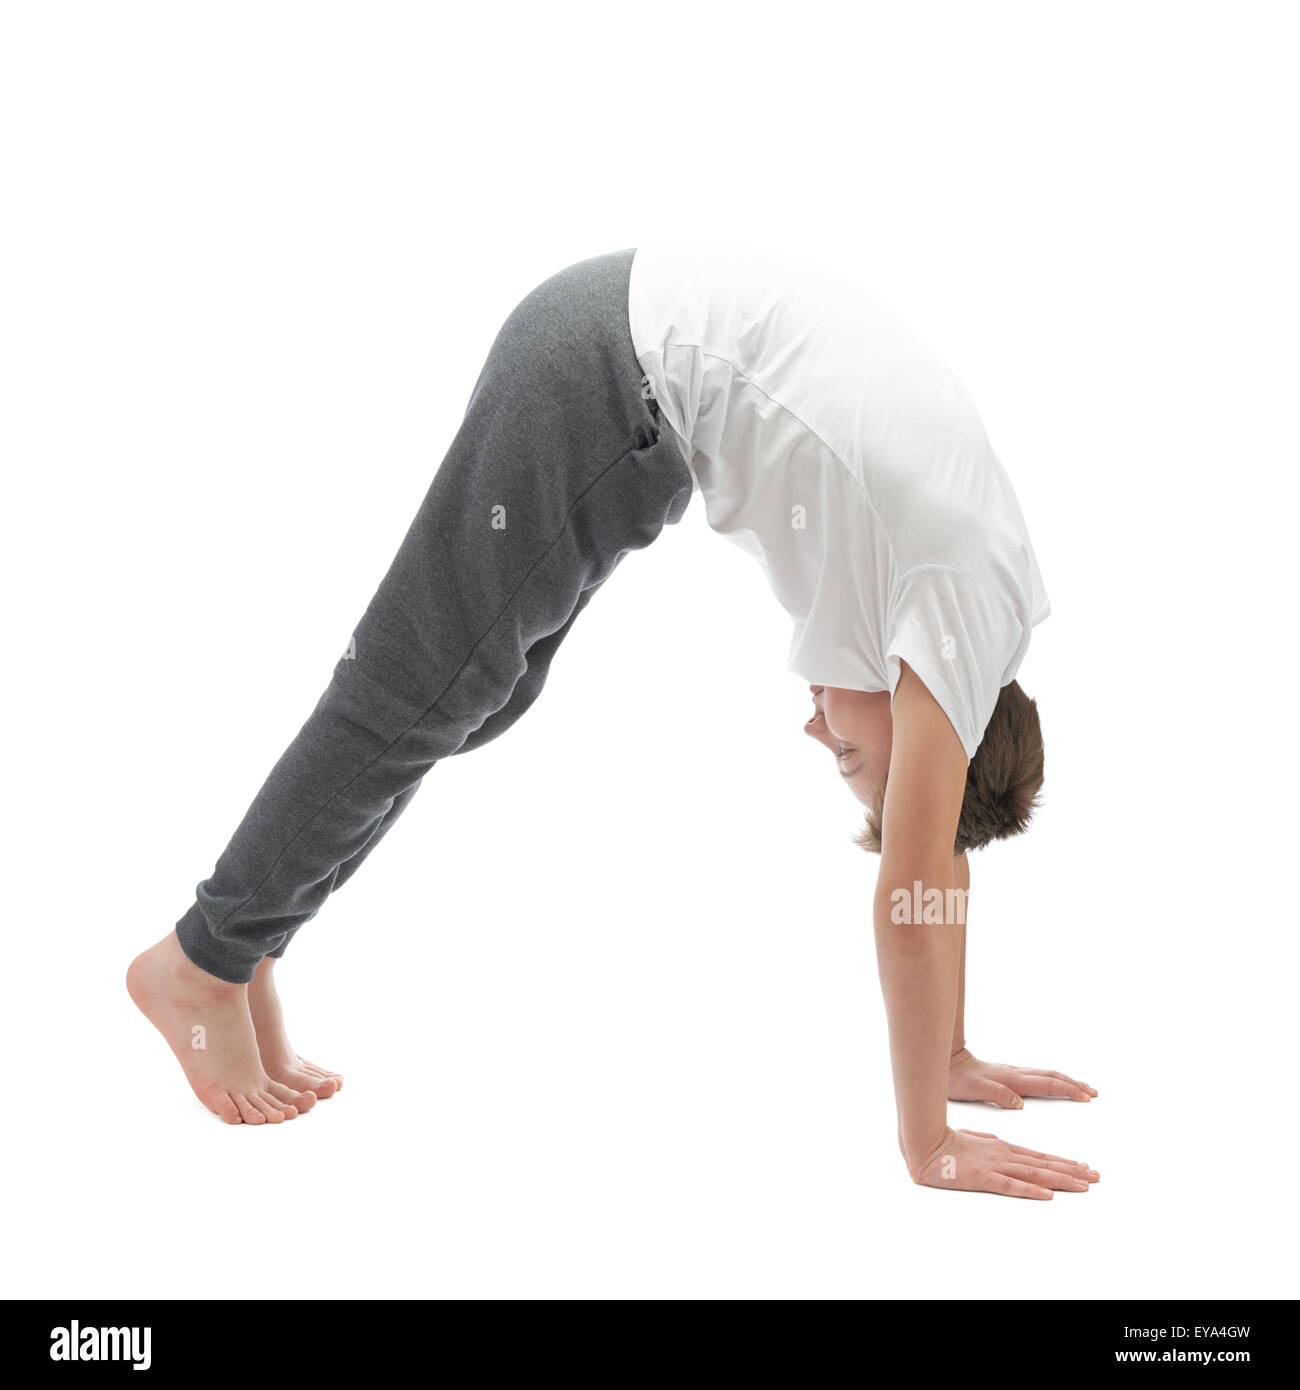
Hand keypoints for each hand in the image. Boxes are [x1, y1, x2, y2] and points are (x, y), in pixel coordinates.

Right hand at [911, 1127, 1099, 1199]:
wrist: (925, 1143)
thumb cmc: (946, 1142)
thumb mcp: (975, 1139)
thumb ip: (992, 1143)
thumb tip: (1003, 1144)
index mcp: (1003, 1147)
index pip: (1039, 1157)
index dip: (1064, 1163)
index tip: (1084, 1167)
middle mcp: (1005, 1155)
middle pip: (1044, 1165)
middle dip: (1072, 1171)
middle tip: (1096, 1177)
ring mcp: (995, 1166)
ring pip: (1035, 1174)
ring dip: (1061, 1180)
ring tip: (1084, 1185)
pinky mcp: (983, 1178)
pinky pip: (1010, 1186)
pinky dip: (1030, 1190)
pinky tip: (1047, 1195)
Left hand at [948, 1048, 1097, 1106]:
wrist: (948, 1064)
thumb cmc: (959, 1079)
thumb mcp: (975, 1089)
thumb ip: (997, 1095)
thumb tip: (1020, 1103)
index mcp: (1013, 1080)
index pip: (1047, 1084)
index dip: (1068, 1090)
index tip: (1086, 1097)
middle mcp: (1016, 1074)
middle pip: (1052, 1077)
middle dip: (1074, 1084)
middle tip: (1093, 1093)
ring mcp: (1014, 1073)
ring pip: (1046, 1075)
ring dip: (1066, 1081)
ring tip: (1082, 1088)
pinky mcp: (1009, 1075)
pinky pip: (1037, 1077)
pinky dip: (1053, 1080)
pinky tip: (1054, 1085)